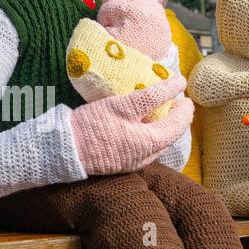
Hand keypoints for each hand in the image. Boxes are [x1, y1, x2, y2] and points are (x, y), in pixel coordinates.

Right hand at [71, 76, 190, 175]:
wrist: (64, 149)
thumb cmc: (93, 125)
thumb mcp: (123, 106)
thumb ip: (152, 97)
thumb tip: (177, 85)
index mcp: (150, 143)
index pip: (177, 123)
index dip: (184, 105)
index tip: (182, 89)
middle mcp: (147, 157)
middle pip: (170, 135)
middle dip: (177, 117)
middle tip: (176, 99)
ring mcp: (134, 162)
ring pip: (158, 143)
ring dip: (164, 126)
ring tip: (162, 110)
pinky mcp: (122, 164)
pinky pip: (145, 149)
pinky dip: (150, 135)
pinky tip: (142, 126)